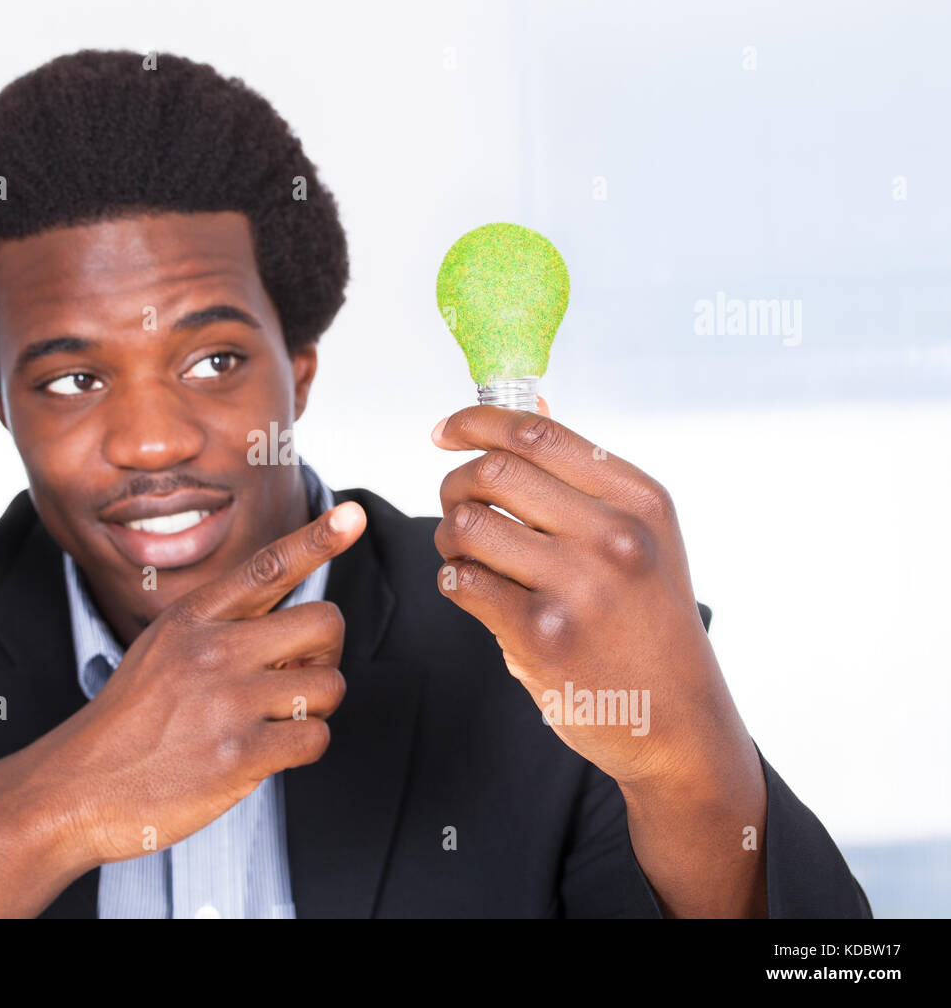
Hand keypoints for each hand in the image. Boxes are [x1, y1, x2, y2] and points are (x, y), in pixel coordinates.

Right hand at [32, 499, 366, 871]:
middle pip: (324, 623)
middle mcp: (213, 649)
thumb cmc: (131, 720)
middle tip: (299, 675)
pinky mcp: (240, 754)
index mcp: (193, 617)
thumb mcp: (163, 649)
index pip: (267, 567)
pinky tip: (267, 752)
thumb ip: (223, 631)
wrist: (79, 786)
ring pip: (329, 686)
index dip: (316, 539)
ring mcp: (228, 701)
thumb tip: (296, 638)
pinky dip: (303, 747)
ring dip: (315, 708)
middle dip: (326, 653)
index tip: (351, 515)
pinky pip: (316, 738)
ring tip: (273, 719)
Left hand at [431, 403, 751, 790]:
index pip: (536, 431)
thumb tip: (528, 404)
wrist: (680, 721)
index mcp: (639, 498)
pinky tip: (477, 591)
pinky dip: (455, 580)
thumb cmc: (647, 620)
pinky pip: (462, 581)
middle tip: (456, 507)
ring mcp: (579, 586)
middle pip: (492, 471)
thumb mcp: (642, 535)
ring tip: (467, 554)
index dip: (474, 421)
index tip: (444, 432)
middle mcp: (614, 535)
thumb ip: (582, 476)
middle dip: (454, 484)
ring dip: (449, 536)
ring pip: (467, 524)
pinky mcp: (542, 635)